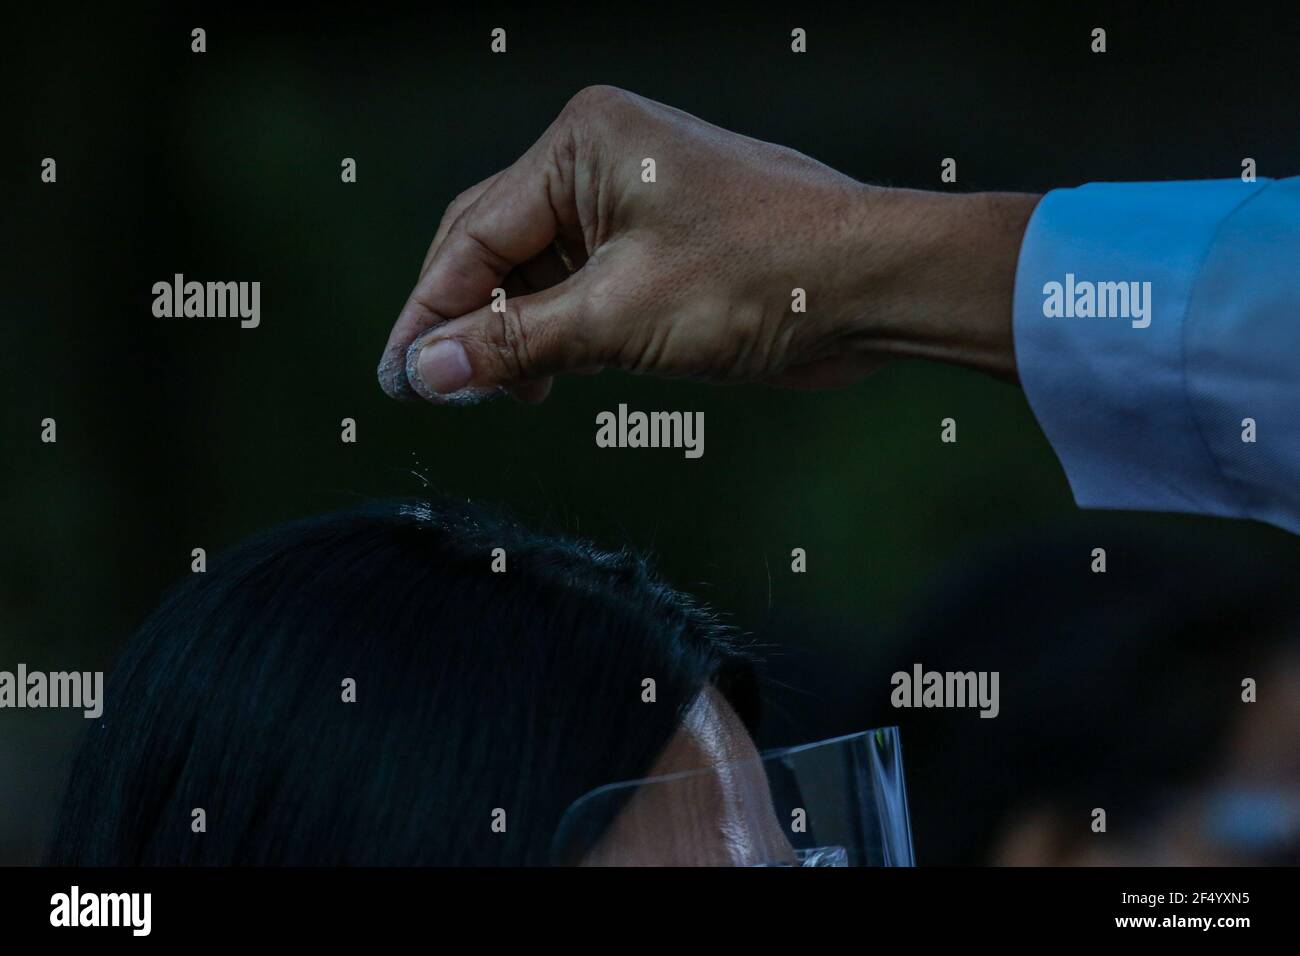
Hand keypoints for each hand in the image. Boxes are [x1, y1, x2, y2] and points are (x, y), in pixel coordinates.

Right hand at [378, 85, 1037, 403]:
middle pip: (495, 246)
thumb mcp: (619, 317)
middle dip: (467, 321)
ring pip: (538, 270)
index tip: (396, 377)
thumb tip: (425, 371)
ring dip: (515, 332)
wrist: (874, 287)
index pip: (472, 235)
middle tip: (438, 390)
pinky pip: (582, 284)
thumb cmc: (763, 278)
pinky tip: (551, 374)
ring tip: (507, 392)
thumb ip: (513, 343)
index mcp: (583, 146)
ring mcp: (634, 198)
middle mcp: (601, 160)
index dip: (427, 312)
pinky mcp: (659, 241)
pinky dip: (559, 330)